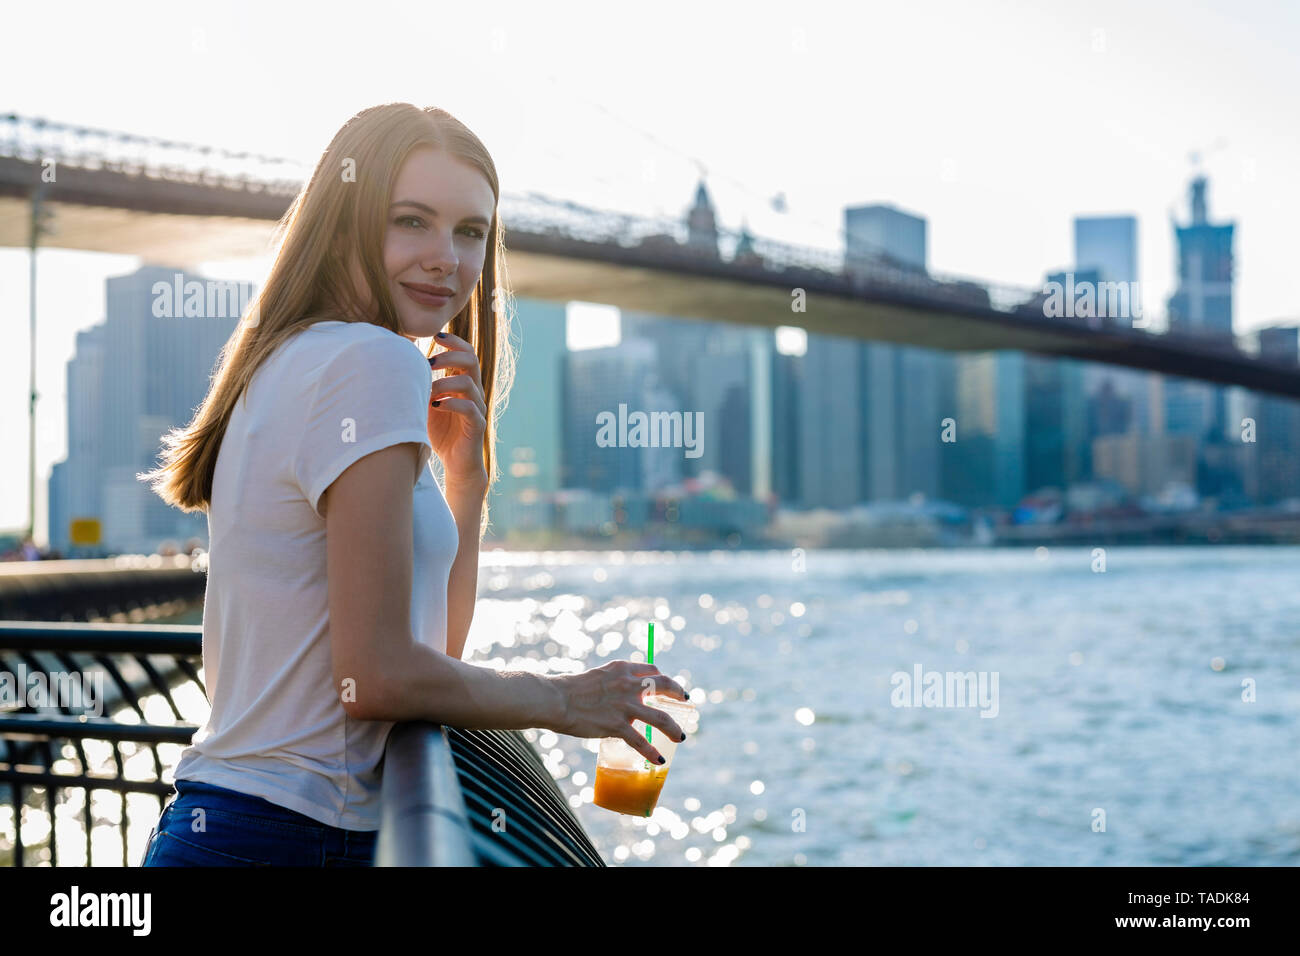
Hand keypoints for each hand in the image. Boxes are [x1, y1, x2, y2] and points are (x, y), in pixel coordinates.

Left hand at [426, 329, 487, 488]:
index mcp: (463, 383)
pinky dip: (451, 403)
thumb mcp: (424, 402)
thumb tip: (396, 361)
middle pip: (471, 360)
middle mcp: (474, 392)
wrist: (456, 464)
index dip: (454, 341)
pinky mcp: (477, 425)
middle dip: (449, 356)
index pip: (466, 352)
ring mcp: (478, 408)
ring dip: (444, 382)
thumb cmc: (438, 431)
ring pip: (469, 383)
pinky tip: (435, 405)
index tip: (436, 335)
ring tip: (428, 391)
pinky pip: (470, 408)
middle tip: (428, 362)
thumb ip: (419, 383)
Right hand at [550, 662, 688, 764]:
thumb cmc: (570, 689)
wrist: (556, 699)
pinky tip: (658, 759)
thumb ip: (613, 683)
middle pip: (664, 686)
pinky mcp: (617, 725)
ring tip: (681, 737)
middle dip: (678, 693)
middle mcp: (628, 684)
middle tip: (686, 700)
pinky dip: (651, 752)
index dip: (663, 678)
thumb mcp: (597, 676)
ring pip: (661, 718)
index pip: (652, 670)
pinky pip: (641, 741)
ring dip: (674, 729)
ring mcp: (625, 706)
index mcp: (622, 669)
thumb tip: (619, 695)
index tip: (667, 686)